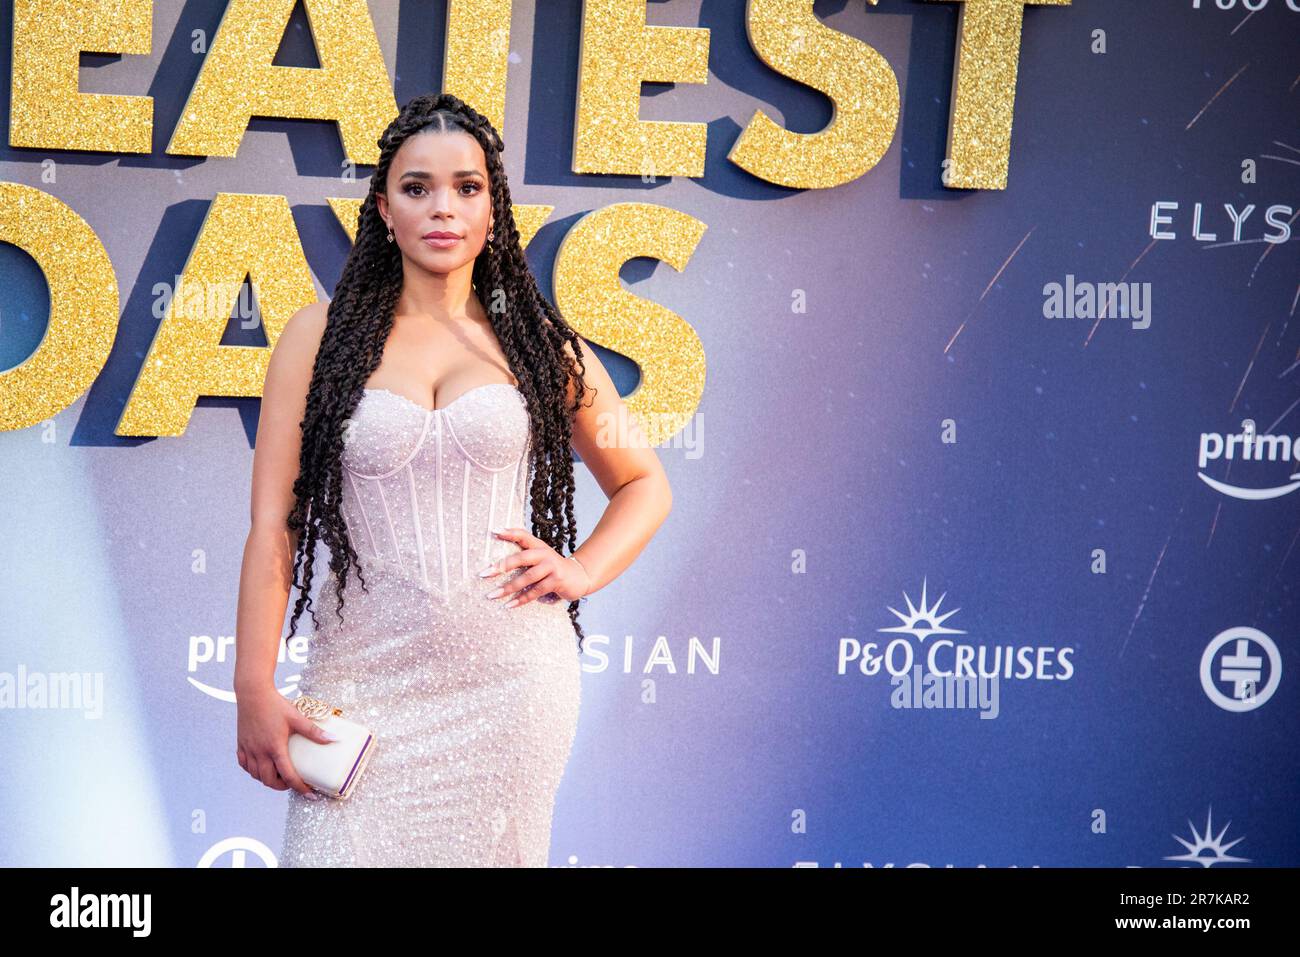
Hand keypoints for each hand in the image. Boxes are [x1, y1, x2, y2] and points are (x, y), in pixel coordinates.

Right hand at [235, 683, 334, 798]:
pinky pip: (245, 766)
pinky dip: (254, 771)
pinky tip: (262, 767)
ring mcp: (249, 750)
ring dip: (268, 780)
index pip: (288, 775)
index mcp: (275, 747)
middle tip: (293, 783)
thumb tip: (334, 739)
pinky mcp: (241, 745)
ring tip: (279, 775)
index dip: (300, 788)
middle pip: (269, 781)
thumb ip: (314, 731)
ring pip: (256, 776)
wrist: (252, 694)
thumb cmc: (276, 705)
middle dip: (282, 786)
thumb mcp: (297, 717)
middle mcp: (260, 752)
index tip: (310, 794)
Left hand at [479, 527, 591, 607]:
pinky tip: (509, 605)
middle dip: (501, 566)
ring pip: (526, 578)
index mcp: (539, 546)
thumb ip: (525, 556)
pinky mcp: (556, 581)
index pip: (523, 535)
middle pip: (521, 558)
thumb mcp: (541, 558)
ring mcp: (551, 567)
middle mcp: (545, 554)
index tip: (494, 532)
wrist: (580, 576)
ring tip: (492, 595)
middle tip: (484, 573)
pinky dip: (521, 599)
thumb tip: (497, 565)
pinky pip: (535, 591)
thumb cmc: (553, 569)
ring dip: (508, 588)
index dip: (510, 533)